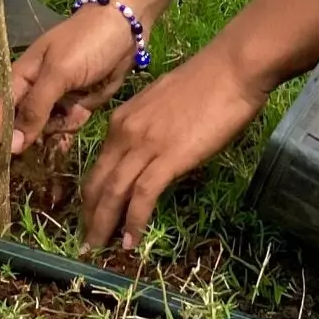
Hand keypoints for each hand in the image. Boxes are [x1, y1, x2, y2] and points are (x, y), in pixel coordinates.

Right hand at [0, 0, 141, 213]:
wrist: (124, 26)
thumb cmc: (85, 42)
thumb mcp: (57, 72)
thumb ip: (35, 109)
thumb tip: (13, 147)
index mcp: (17, 82)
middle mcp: (30, 96)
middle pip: (12, 137)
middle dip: (2, 166)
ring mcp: (53, 105)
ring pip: (37, 140)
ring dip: (35, 159)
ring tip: (26, 187)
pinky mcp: (75, 110)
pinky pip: (62, 136)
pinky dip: (60, 148)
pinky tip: (55, 172)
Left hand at [78, 42, 268, 250]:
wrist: (230, 70)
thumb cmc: (206, 83)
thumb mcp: (162, 104)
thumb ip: (149, 128)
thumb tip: (152, 150)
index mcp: (122, 119)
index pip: (98, 165)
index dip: (93, 195)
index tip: (92, 216)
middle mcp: (124, 133)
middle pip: (98, 182)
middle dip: (90, 215)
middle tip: (88, 242)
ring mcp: (145, 145)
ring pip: (113, 192)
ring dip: (104, 224)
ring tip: (100, 249)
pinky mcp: (168, 158)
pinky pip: (142, 196)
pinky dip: (134, 221)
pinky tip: (132, 241)